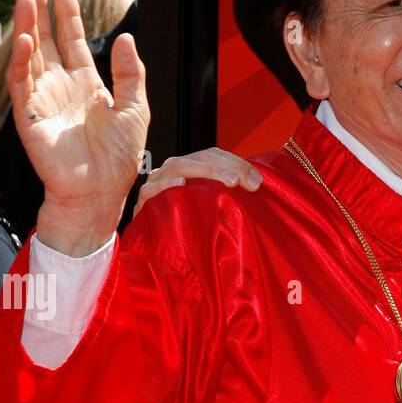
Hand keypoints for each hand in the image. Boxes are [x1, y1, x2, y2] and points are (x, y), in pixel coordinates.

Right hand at [8, 0, 148, 253]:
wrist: (102, 191)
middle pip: (46, 41)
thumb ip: (131, 74)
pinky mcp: (30, 116)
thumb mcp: (136, 109)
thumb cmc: (120, 158)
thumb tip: (126, 37)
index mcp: (87, 85)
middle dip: (39, 11)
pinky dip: (21, 60)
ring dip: (26, 25)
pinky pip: (21, 82)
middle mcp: (62, 88)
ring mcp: (44, 100)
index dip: (67, 16)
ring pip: (30, 55)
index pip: (73, 42)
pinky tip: (25, 38)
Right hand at [133, 148, 261, 218]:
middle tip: (247, 182)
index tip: (257, 179)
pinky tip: (181, 184)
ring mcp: (156, 183)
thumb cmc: (189, 226)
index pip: (212, 154)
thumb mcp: (212, 207)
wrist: (155, 248)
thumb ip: (228, 193)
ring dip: (205, 171)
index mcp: (189, 168)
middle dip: (226, 166)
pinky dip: (165, 184)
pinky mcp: (144, 201)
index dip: (235, 162)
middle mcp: (172, 171)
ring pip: (178, 166)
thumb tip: (257, 184)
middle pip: (199, 157)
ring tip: (229, 181)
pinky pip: (151, 189)